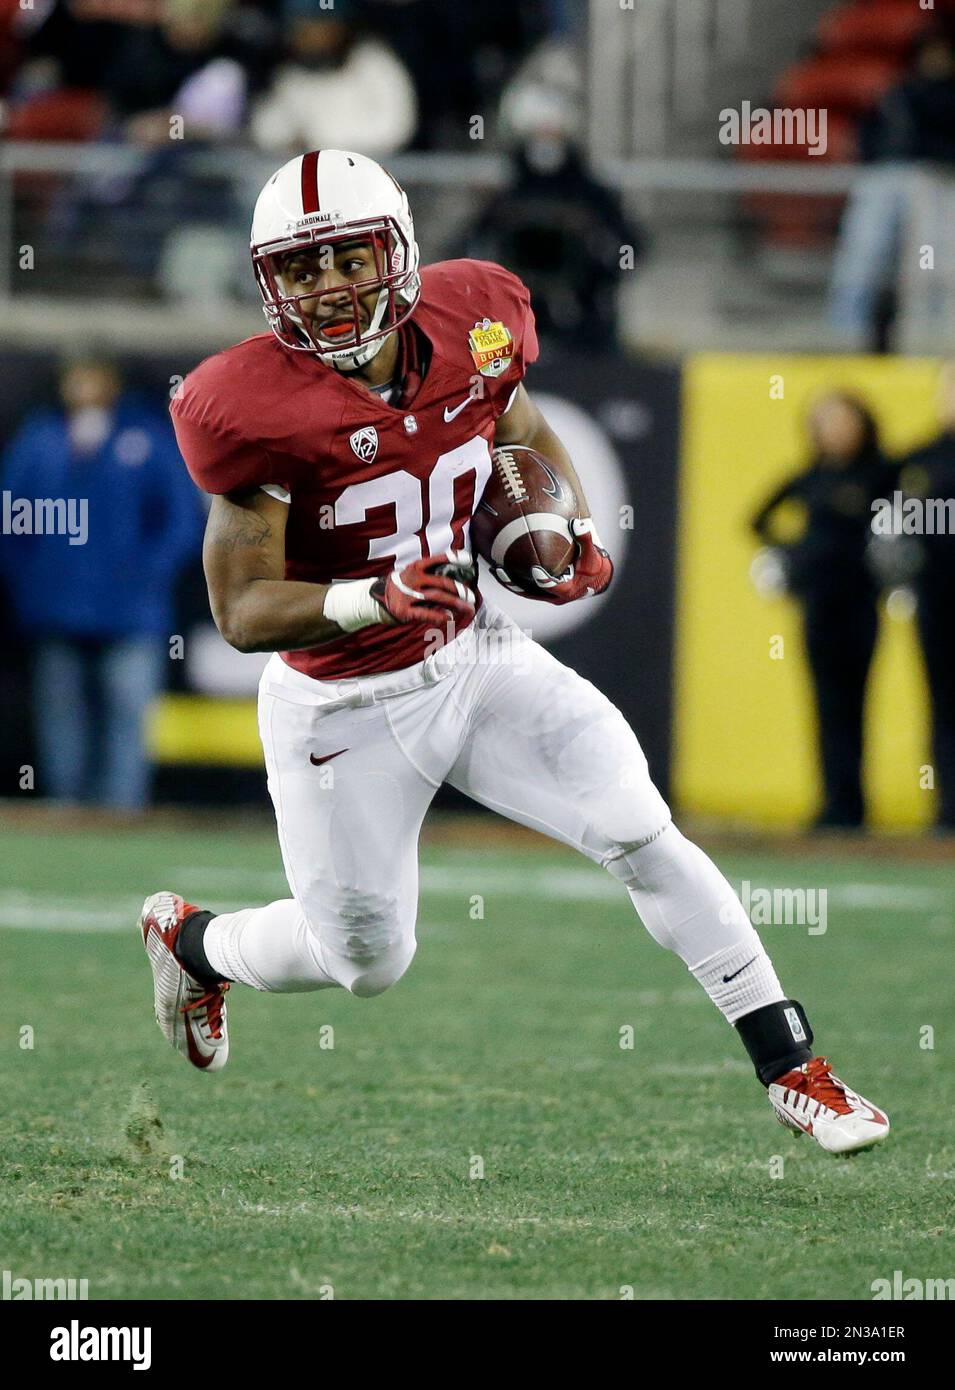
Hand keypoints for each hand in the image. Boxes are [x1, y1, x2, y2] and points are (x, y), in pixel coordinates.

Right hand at [372, 551, 476, 625]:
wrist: (380, 598)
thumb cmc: (406, 586)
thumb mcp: (415, 574)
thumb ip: (432, 575)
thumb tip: (458, 581)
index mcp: (417, 567)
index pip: (436, 560)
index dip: (451, 559)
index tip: (467, 560)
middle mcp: (413, 579)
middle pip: (441, 582)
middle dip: (459, 590)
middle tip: (472, 597)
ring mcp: (408, 594)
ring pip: (436, 597)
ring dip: (455, 604)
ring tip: (468, 609)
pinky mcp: (405, 610)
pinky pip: (425, 613)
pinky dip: (438, 616)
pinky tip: (449, 618)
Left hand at [492, 518, 612, 604]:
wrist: (596, 580)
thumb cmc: (594, 567)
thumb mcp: (593, 554)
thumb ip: (584, 539)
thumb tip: (576, 523)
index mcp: (567, 589)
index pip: (552, 586)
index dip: (543, 579)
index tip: (534, 569)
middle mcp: (554, 596)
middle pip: (529, 592)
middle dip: (513, 583)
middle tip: (499, 569)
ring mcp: (546, 596)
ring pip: (524, 591)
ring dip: (509, 582)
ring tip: (494, 569)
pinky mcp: (542, 593)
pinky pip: (525, 587)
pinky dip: (515, 578)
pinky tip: (503, 565)